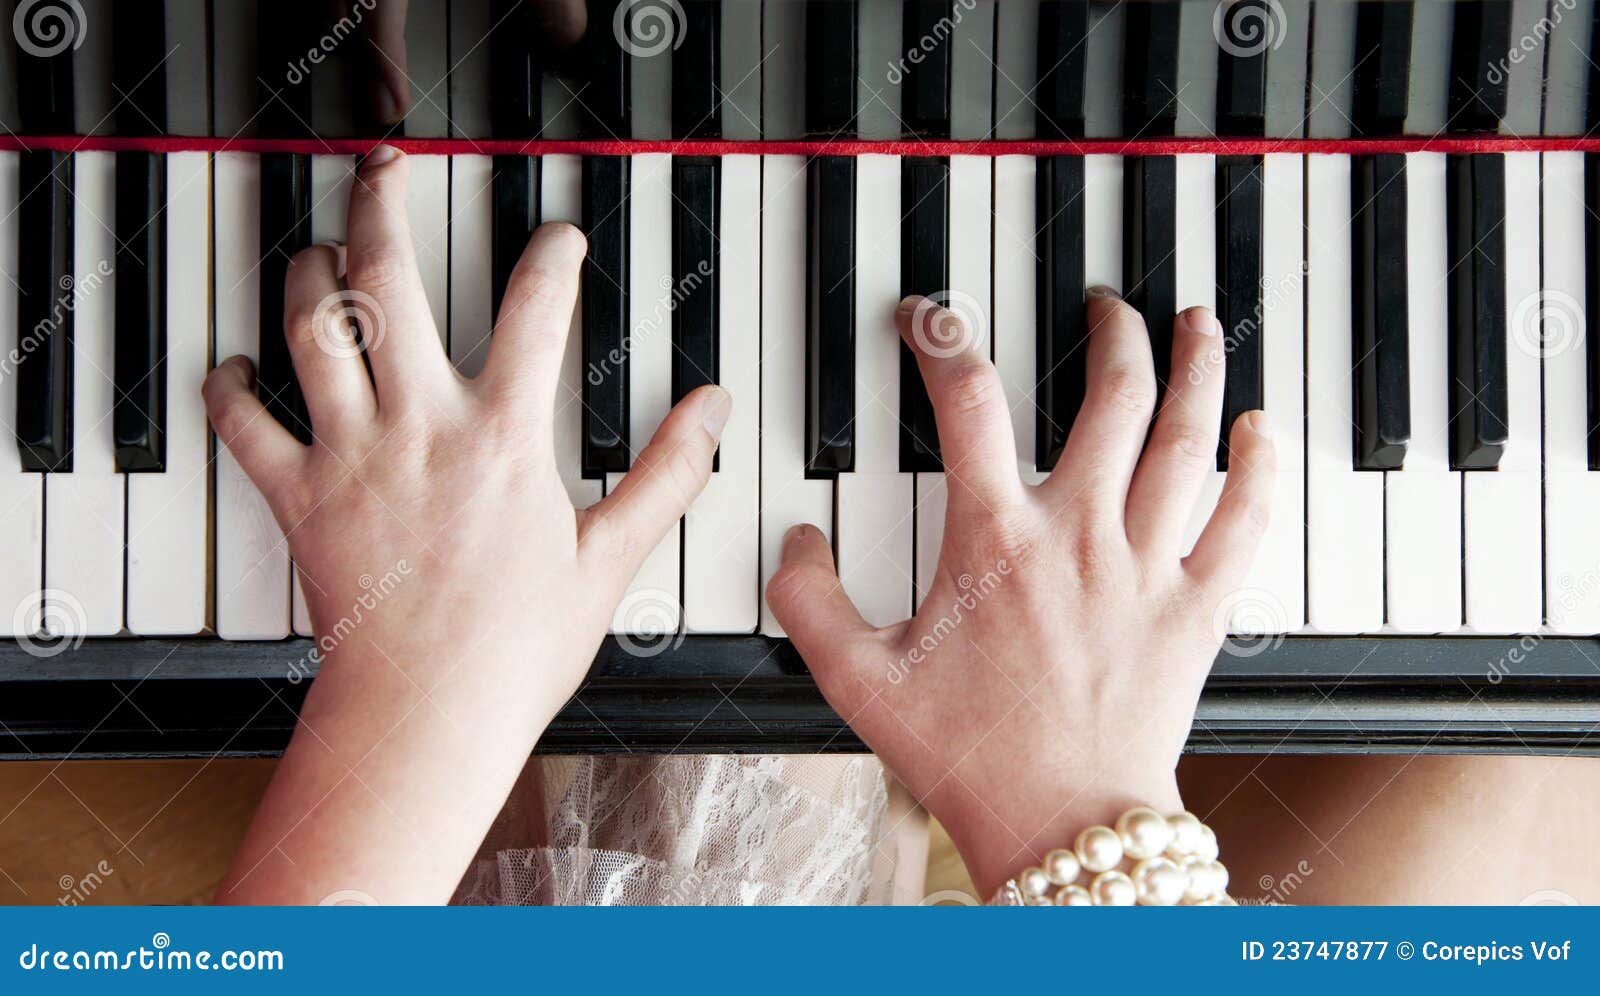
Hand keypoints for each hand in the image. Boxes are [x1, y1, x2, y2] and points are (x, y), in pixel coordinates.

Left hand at [207, 146, 728, 902]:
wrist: (426, 714)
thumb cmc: (514, 648)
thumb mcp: (612, 557)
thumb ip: (667, 472)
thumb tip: (711, 410)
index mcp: (502, 437)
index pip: (534, 310)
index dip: (553, 257)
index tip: (559, 239)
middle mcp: (420, 427)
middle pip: (387, 282)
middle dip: (383, 204)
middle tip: (386, 167)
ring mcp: (351, 456)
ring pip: (312, 328)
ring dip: (309, 272)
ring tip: (320, 245)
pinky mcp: (298, 497)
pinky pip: (247, 424)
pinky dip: (233, 386)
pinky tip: (237, 363)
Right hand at [767, 292, 1274, 895]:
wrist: (1062, 828)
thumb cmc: (971, 759)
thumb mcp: (860, 681)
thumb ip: (810, 602)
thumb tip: (794, 542)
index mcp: (997, 541)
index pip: (969, 404)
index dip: (944, 341)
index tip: (932, 318)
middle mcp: (1080, 536)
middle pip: (1111, 396)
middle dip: (1111, 331)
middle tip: (1106, 304)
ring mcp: (1148, 567)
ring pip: (1186, 438)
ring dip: (1194, 367)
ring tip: (1196, 320)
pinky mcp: (1197, 608)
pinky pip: (1245, 519)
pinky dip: (1259, 465)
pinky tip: (1258, 427)